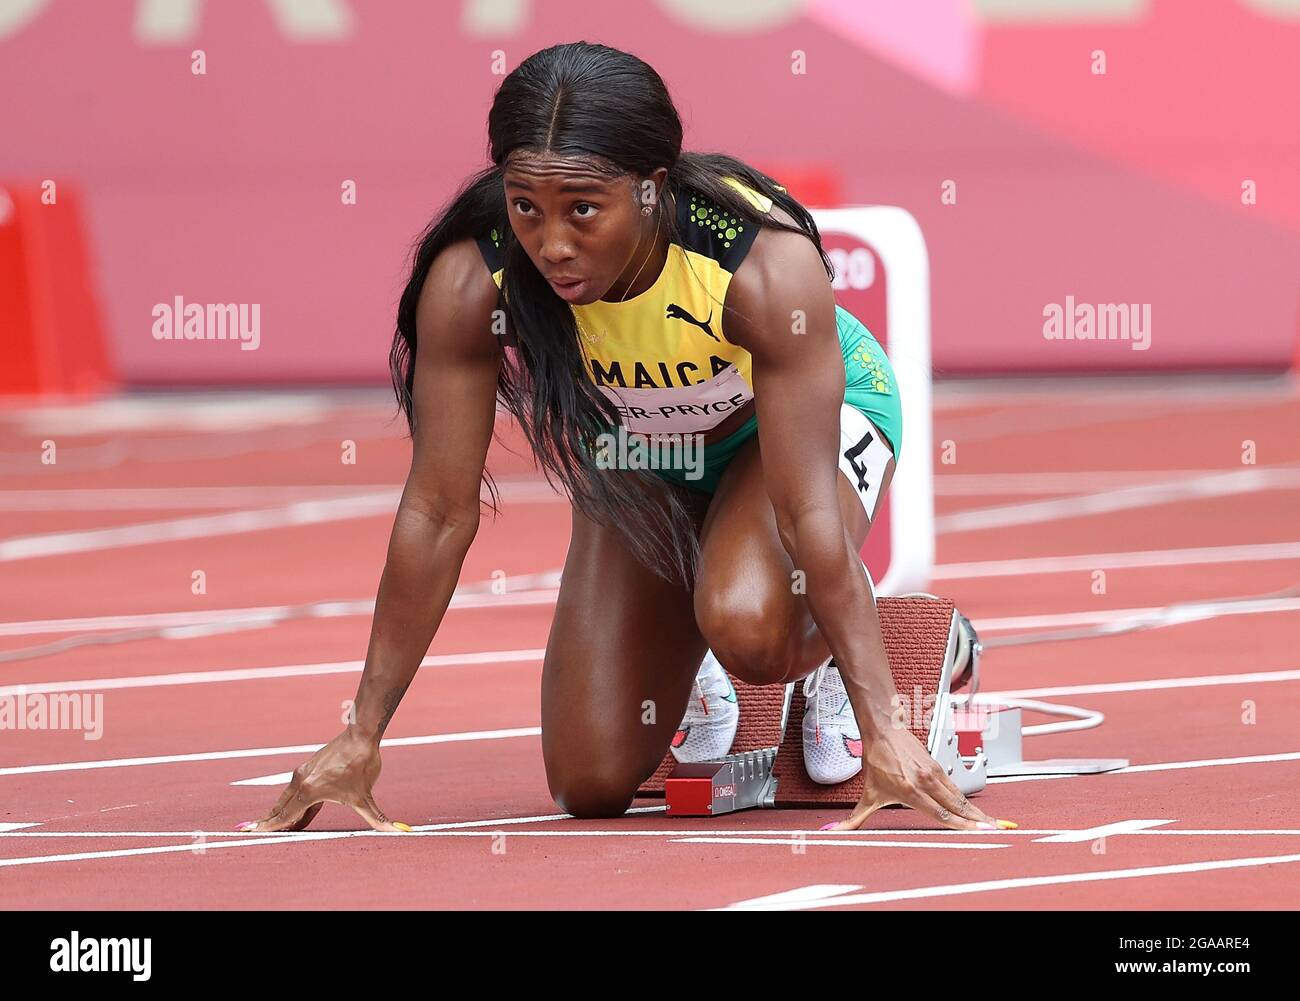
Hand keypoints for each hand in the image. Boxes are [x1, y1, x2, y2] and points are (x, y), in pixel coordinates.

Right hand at [236, 727, 410, 833]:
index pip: (285, 815)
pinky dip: (294, 802)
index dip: (269, 826)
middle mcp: (301, 781)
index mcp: (309, 791)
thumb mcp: (365, 797)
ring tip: (276, 826)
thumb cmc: (362, 765)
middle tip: (253, 832)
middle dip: (271, 822)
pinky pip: (297, 790)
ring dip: (283, 813)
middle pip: (281, 807)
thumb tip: (397, 831)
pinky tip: (300, 812)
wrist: (361, 736)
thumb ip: (377, 818)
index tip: (250, 832)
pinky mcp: (310, 767)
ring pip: (288, 798)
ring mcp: (304, 772)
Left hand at [823, 725, 1013, 831]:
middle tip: (997, 832)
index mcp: (911, 791)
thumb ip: (854, 819)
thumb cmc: (877, 759)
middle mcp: (925, 782)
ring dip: (975, 811)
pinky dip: (966, 799)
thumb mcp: (867, 794)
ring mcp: (934, 773)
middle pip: (957, 806)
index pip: (941, 814)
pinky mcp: (938, 766)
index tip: (978, 832)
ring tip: (991, 823)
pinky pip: (955, 787)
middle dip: (978, 821)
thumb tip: (835, 832)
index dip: (961, 825)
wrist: (883, 729)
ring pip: (959, 797)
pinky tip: (973, 809)